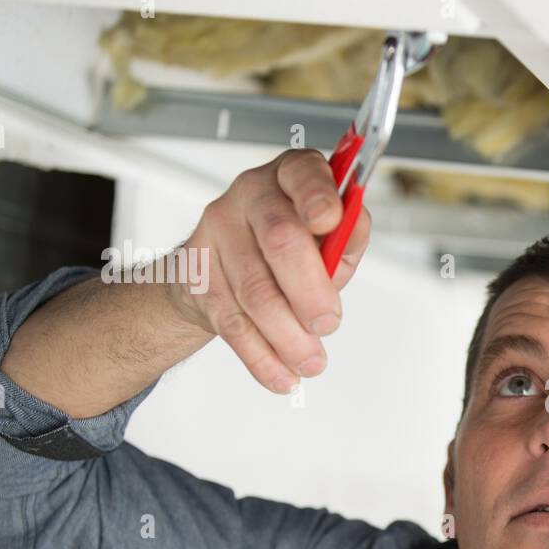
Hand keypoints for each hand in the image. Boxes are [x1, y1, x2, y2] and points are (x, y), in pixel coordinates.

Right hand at [172, 149, 371, 393]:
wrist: (218, 265)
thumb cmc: (287, 247)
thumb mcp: (326, 237)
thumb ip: (345, 237)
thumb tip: (351, 233)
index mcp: (290, 176)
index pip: (303, 174)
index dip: (317, 196)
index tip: (330, 222)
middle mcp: (250, 196)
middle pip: (280, 239)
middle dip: (310, 290)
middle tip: (328, 323)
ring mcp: (218, 233)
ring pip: (256, 291)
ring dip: (288, 336)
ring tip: (311, 361)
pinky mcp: (198, 275)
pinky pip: (232, 323)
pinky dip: (261, 357)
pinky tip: (282, 375)